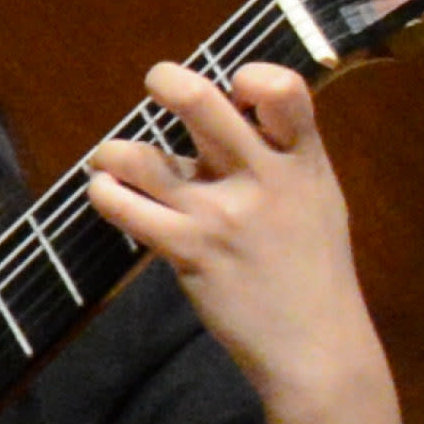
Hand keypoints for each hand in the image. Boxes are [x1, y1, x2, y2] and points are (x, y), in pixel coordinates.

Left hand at [83, 60, 405, 423]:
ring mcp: (222, 215)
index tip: (235, 89)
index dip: (250, 76)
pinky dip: (105, 194)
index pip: (282, 88)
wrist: (316, 347)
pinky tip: (105, 193)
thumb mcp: (318, 198)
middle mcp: (262, 178)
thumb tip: (241, 105)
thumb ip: (284, 153)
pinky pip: (127, 209)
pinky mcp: (190, 252)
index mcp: (302, 160)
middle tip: (156, 82)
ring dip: (115, 151)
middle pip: (202, 103)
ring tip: (110, 158)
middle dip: (167, 80)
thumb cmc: (313, 268)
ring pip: (143, 158)